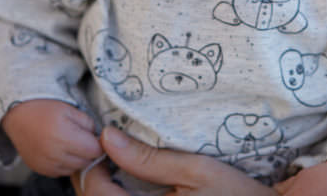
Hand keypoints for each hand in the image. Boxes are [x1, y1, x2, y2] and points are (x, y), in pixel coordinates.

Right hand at [1, 99, 101, 176]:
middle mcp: (54, 153)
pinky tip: (61, 150)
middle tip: (83, 138)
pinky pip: (63, 172)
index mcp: (63, 135)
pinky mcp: (41, 170)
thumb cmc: (46, 110)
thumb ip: (89, 124)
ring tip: (70, 143)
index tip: (96, 137)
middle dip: (89, 151)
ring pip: (75, 168)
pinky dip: (66, 164)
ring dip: (78, 159)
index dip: (99, 143)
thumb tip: (99, 138)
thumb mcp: (71, 109)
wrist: (18, 117)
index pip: (94, 150)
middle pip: (86, 161)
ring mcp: (46, 164)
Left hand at [74, 126, 277, 195]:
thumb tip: (109, 136)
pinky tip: (127, 182)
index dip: (91, 162)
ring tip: (113, 162)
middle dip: (92, 174)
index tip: (101, 138)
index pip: (96, 191)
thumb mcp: (195, 170)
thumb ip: (149, 158)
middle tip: (103, 147)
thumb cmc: (235, 195)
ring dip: (102, 187)